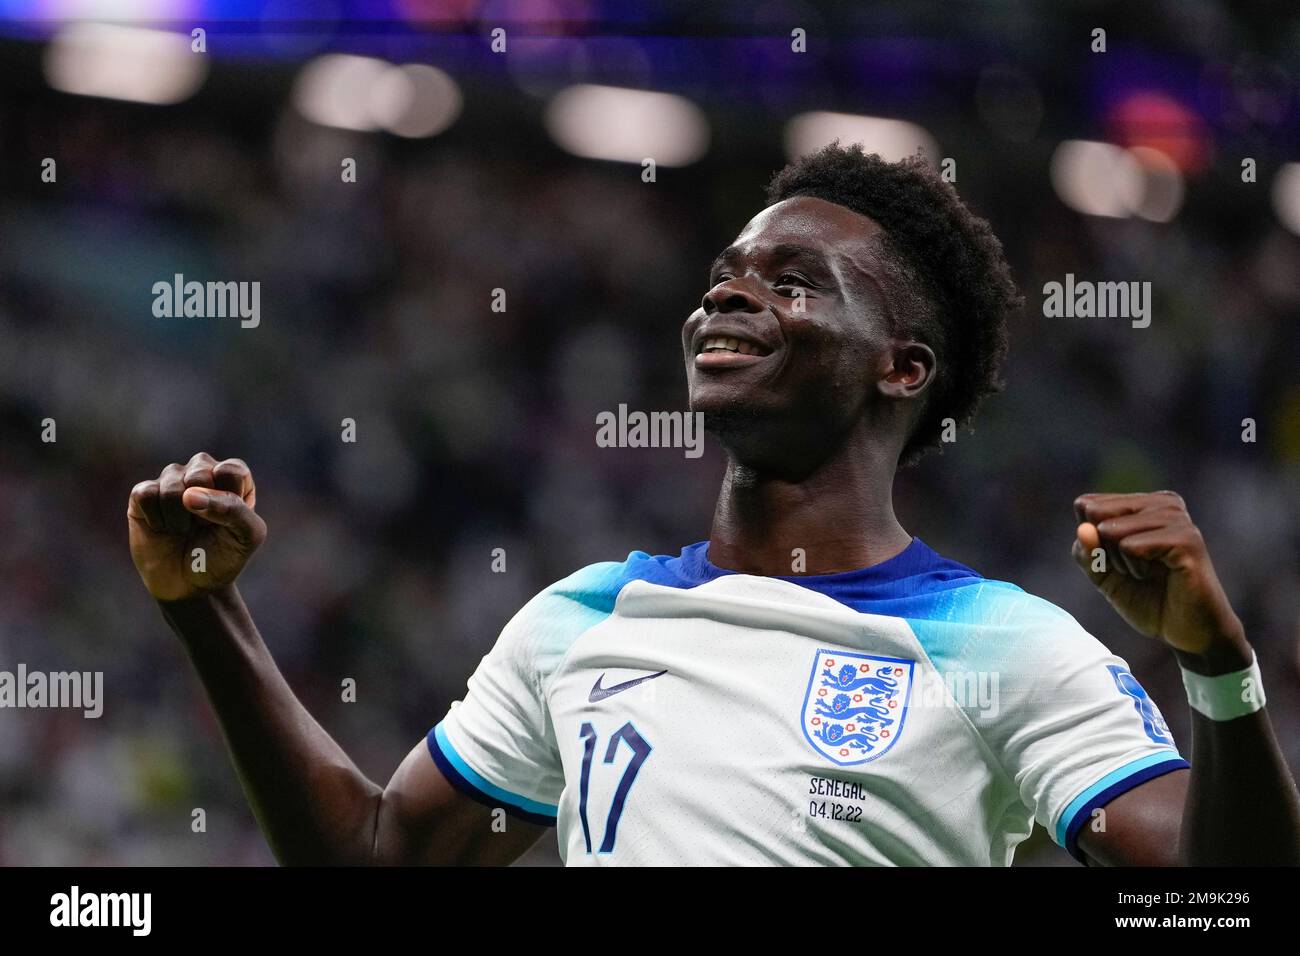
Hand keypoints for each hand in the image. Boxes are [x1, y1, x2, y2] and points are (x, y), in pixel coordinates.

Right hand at [127, 453, 266, 601]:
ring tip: (183, 530)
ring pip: (171, 486)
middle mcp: (201, 470)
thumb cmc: (224, 557)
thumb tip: (189, 494)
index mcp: (232, 476)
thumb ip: (233, 509)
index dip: (228, 501)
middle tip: (203, 527)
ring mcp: (171, 480)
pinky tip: (163, 528)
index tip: (228, 522)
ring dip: (179, 520)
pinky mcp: (143, 494)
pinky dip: (156, 520)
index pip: (231, 471)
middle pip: (199, 474)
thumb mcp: (247, 536)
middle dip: (202, 512)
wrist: (190, 586)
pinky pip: (146, 495)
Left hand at [1072, 491, 1247, 671]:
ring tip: (1149, 574)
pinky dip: (1136, 567)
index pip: (1087, 505)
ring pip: (1111, 529)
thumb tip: (1082, 529)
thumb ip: (1086, 552)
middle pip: (1096, 513)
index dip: (1090, 542)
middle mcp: (1163, 503)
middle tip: (1135, 571)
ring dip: (1122, 562)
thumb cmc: (1149, 600)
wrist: (1189, 633)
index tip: (1119, 561)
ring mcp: (1178, 518)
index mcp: (1144, 504)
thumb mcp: (1104, 576)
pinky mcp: (1187, 539)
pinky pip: (1131, 545)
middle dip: (1103, 551)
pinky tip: (1161, 575)